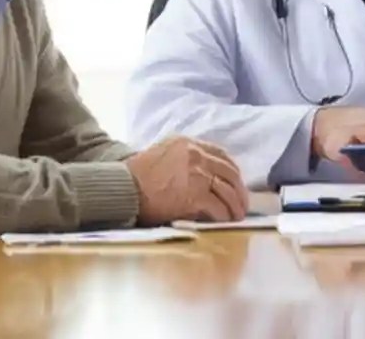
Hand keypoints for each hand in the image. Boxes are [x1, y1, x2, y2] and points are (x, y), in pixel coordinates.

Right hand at [125, 136, 248, 224]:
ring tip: (238, 216)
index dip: (232, 171)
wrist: (122, 188)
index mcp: (188, 143)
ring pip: (227, 190)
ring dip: (236, 205)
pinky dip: (223, 215)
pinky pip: (217, 207)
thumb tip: (206, 174)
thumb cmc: (137, 176)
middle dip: (239, 190)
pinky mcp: (194, 195)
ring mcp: (197, 174)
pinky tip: (224, 221)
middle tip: (242, 204)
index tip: (236, 183)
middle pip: (229, 172)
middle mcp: (196, 154)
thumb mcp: (163, 154)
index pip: (221, 155)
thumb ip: (185, 158)